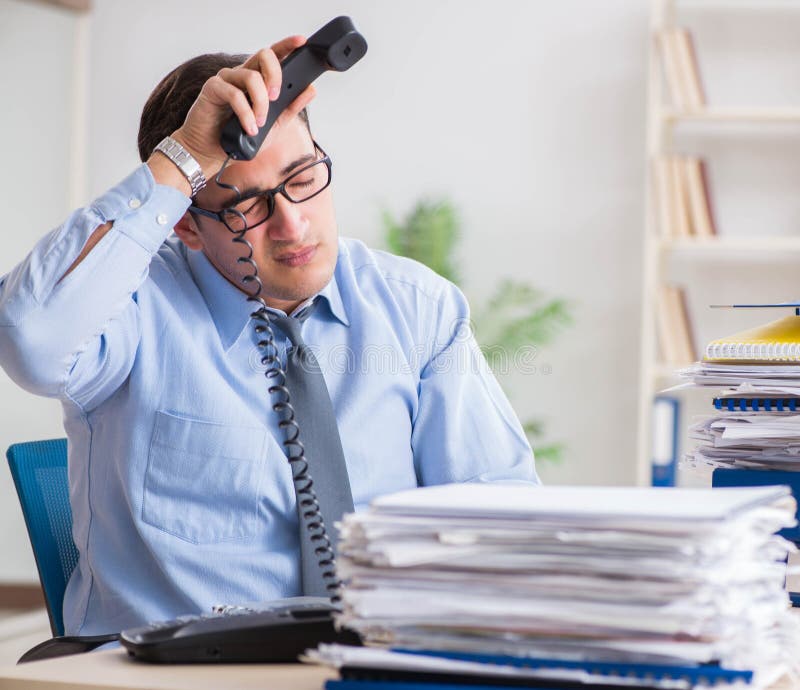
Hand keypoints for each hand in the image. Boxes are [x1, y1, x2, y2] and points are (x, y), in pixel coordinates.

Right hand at [170, 36, 316, 176]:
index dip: (286, 46)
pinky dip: (246, 114)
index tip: (301, 42)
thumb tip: (311, 89)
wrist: (213, 151)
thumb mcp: (274, 125)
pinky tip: (250, 128)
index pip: (273, 57)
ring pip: (251, 77)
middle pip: (263, 55)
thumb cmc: (241, 136)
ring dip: (260, 104)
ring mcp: (226, 79)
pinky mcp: (212, 88)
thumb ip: (291, 107)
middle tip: (276, 98)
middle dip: (276, 75)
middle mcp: (242, 74)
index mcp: (257, 79)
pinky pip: (234, 94)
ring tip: (260, 123)